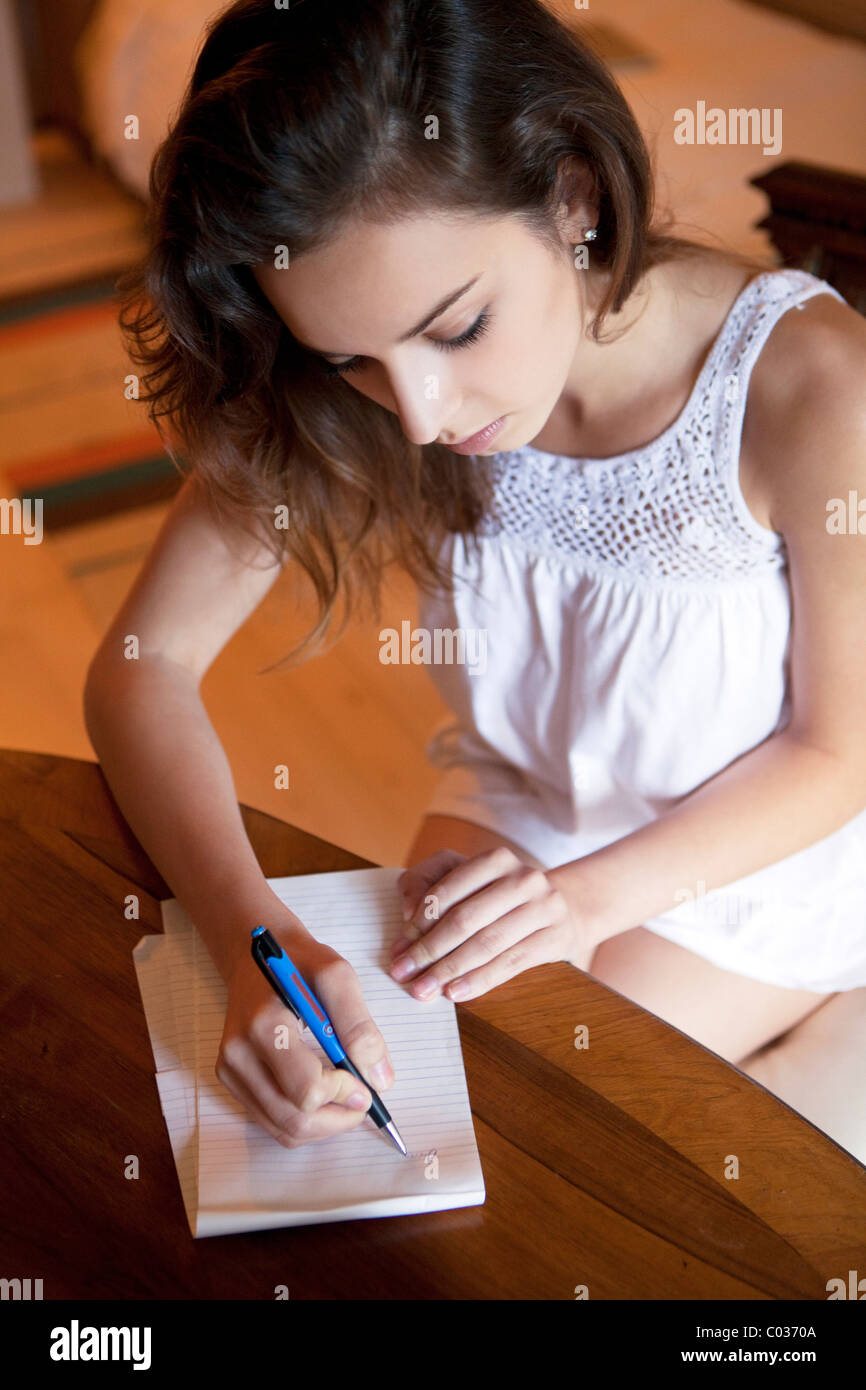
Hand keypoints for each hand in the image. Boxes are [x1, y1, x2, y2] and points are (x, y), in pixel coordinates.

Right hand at [216, 918, 394, 1148]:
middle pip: (293, 1120)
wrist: (256, 956)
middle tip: (363, 1100)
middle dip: (338, 1119)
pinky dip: (304, 1122)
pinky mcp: (231, 1080)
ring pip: (283, 1130)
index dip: (342, 1094)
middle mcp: (238, 1053)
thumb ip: (359, 1027)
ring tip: (345, 1098)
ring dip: (323, 1125)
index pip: (306, 1089)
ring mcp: (231, 1070)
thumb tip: (379, 1080)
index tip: (364, 1082)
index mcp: (264, 1024)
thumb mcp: (337, 976)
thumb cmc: (299, 963)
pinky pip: (271, 1122)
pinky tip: (322, 1097)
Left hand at [390, 847, 595, 1002]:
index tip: (396, 950)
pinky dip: (479, 980)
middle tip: (403, 975)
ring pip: (487, 943)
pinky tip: (455, 992)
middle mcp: (523, 878)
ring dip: (449, 970)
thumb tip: (409, 910)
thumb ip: (425, 881)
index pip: (447, 891)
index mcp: (495, 859)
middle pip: (465, 919)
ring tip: (423, 989)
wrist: (562, 909)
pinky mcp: (555, 937)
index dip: (418, 924)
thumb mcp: (462, 876)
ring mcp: (544, 908)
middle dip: (428, 951)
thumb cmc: (498, 896)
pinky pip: (510, 963)